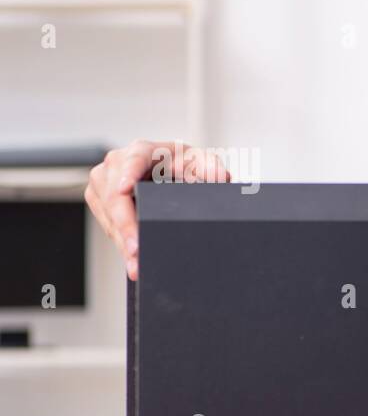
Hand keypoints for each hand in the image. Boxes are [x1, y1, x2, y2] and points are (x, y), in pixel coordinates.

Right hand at [85, 140, 230, 279]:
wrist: (170, 173)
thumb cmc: (184, 166)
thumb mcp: (202, 163)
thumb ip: (212, 168)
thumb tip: (220, 177)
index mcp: (144, 150)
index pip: (133, 159)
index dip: (127, 173)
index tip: (124, 189)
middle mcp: (117, 163)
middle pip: (115, 195)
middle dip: (125, 225)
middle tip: (136, 250)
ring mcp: (104, 182)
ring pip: (108, 214)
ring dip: (121, 241)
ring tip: (135, 264)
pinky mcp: (99, 199)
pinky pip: (107, 224)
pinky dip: (120, 243)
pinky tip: (131, 260)